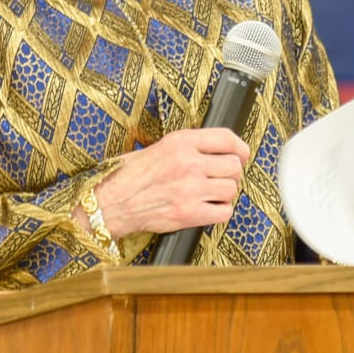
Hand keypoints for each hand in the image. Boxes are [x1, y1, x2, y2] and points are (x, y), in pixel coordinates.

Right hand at [93, 128, 251, 239]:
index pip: (227, 139)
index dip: (240, 148)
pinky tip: (207, 208)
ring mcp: (190, 189)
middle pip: (234, 166)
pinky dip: (220, 212)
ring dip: (225, 193)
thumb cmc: (130, 175)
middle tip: (221, 178)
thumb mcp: (158, 147)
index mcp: (180, 142)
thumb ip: (189, 146)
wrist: (112, 202)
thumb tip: (218, 150)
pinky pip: (224, 212)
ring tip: (210, 194)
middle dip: (231, 173)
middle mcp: (188, 163)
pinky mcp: (189, 214)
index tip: (241, 155)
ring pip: (231, 189)